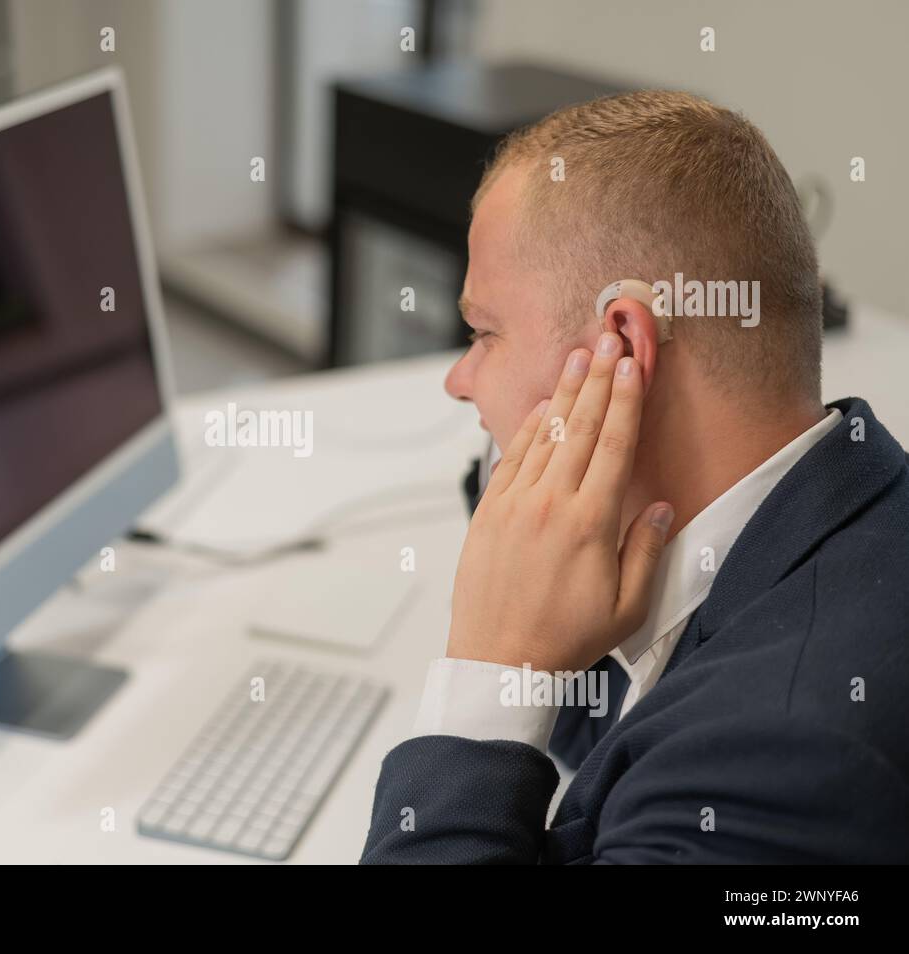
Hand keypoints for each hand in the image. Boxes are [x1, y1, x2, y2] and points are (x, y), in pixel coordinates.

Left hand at [446, 332, 673, 673]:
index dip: (626, 400)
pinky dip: (526, 429)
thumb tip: (658, 504)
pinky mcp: (488, 513)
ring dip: (562, 394)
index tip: (633, 364)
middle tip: (606, 340)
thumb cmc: (566, 639)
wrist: (498, 661)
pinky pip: (510, 458)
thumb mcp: (626, 606)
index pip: (615, 445)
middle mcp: (550, 504)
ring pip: (544, 436)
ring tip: (576, 358)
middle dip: (597, 380)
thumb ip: (646, 550)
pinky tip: (540, 408)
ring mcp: (514, 505)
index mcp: (590, 523)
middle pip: (580, 428)